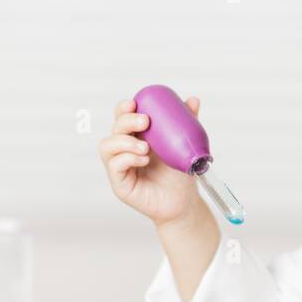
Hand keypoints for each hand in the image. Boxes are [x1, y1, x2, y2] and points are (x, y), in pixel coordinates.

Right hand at [99, 96, 205, 225]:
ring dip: (125, 142)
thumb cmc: (181, 174)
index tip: (135, 103)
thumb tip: (193, 100)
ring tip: (146, 147)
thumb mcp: (185, 145)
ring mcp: (120, 167)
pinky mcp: (120, 185)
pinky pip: (114, 166)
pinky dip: (127, 159)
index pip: (122, 117)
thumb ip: (187, 123)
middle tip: (145, 122)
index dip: (124, 108)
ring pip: (107, 146)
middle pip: (114, 128)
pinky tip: (143, 160)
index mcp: (137, 137)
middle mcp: (125, 150)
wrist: (185, 202)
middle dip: (126, 121)